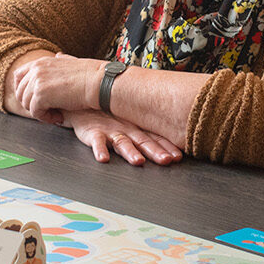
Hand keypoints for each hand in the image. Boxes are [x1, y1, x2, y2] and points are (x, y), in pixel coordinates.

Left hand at [14, 53, 103, 123]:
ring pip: (27, 104)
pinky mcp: (41, 95)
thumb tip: (59, 56)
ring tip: (56, 114)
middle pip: (20, 92)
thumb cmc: (91, 75)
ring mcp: (37, 82)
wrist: (99, 82)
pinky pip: (35, 112)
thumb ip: (60, 61)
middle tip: (47, 110)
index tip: (33, 100)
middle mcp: (36, 70)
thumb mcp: (71, 62)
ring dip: (40, 113)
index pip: (18, 76)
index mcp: (41, 62)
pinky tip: (58, 117)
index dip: (23, 91)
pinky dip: (45, 118)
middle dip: (31, 105)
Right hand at [64, 109, 181, 165]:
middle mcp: (127, 130)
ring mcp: (111, 131)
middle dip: (155, 151)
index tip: (178, 157)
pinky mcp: (94, 132)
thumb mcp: (130, 122)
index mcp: (138, 128)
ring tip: (138, 161)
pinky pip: (97, 142)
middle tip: (166, 160)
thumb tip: (169, 147)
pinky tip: (104, 158)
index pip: (156, 138)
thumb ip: (146, 135)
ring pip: (123, 143)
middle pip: (143, 141)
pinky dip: (100, 150)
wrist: (85, 102)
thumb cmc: (109, 115)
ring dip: (131, 152)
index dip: (167, 147)